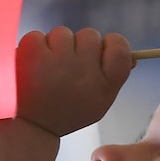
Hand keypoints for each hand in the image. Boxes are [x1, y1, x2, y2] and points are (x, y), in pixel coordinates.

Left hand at [14, 27, 132, 137]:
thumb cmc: (64, 113)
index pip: (119, 48)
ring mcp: (58, 61)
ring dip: (54, 46)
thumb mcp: (97, 103)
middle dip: (77, 46)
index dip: (112, 42)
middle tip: (65, 68)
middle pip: (90, 35)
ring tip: (45, 70)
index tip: (98, 50)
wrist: (26, 127)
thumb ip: (114, 78)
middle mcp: (85, 72)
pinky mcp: (33, 53)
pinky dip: (33, 48)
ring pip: (63, 33)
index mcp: (104, 86)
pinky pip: (38, 36)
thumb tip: (133, 57)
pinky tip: (29, 68)